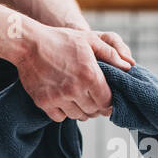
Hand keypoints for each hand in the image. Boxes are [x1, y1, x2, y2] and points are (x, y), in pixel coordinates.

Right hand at [15, 22, 132, 122]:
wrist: (28, 43)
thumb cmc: (61, 40)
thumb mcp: (89, 40)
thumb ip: (111, 54)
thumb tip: (129, 66)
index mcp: (89, 75)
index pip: (107, 101)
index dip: (110, 102)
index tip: (107, 99)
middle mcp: (75, 89)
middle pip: (94, 110)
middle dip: (96, 107)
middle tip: (94, 100)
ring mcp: (58, 97)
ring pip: (78, 116)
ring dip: (81, 110)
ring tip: (79, 99)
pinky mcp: (44, 102)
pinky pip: (60, 118)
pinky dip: (64, 112)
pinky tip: (64, 101)